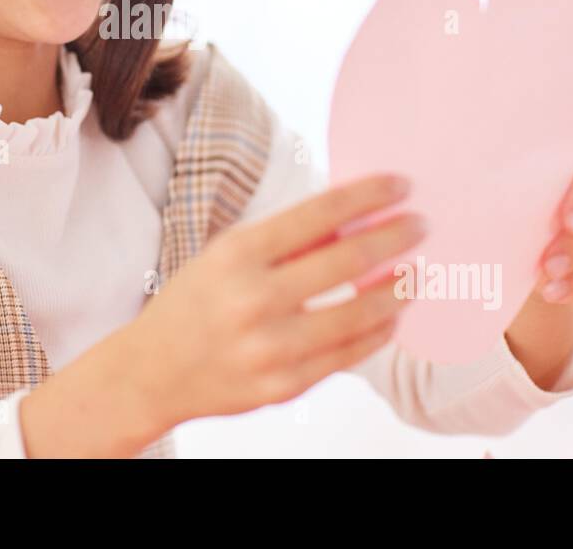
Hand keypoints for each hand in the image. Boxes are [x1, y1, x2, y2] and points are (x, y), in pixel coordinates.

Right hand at [126, 172, 425, 431]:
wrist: (151, 372)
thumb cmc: (193, 303)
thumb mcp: (226, 255)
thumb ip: (287, 241)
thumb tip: (355, 218)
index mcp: (237, 254)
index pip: (319, 213)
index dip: (369, 195)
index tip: (402, 186)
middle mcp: (253, 299)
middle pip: (347, 261)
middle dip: (395, 238)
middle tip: (421, 226)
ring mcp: (269, 347)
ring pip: (357, 314)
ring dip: (396, 289)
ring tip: (414, 275)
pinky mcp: (283, 386)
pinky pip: (347, 356)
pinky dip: (376, 332)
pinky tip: (389, 317)